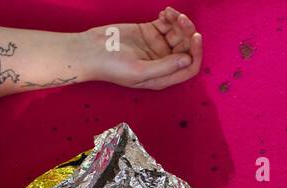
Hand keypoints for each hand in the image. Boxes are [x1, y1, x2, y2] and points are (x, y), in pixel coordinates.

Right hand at [79, 7, 202, 89]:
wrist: (90, 50)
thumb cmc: (112, 67)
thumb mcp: (139, 71)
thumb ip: (164, 67)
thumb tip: (187, 59)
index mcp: (163, 77)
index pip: (189, 67)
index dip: (196, 53)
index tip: (195, 36)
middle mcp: (163, 62)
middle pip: (186, 48)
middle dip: (188, 33)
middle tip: (181, 19)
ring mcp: (157, 46)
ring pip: (178, 33)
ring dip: (179, 21)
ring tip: (170, 13)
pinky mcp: (149, 32)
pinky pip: (166, 24)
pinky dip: (170, 17)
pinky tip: (164, 12)